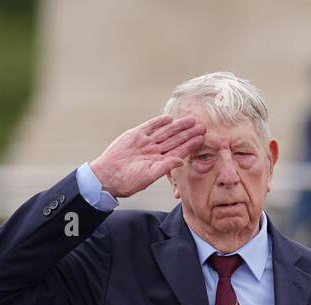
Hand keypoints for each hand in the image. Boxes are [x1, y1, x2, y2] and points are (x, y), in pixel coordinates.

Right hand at [89, 114, 205, 198]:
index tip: (202, 139)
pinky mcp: (135, 135)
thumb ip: (165, 166)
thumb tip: (181, 160)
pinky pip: (149, 126)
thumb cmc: (129, 180)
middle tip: (201, 126)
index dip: (190, 144)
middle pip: (175, 139)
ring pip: (165, 131)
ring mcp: (145, 142)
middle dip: (188, 133)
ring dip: (177, 126)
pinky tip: (169, 118)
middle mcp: (155, 151)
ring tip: (190, 120)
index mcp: (160, 161)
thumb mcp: (150, 175)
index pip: (179, 150)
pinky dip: (158, 122)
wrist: (109, 176)